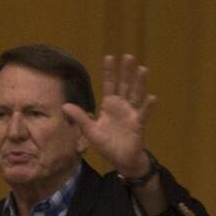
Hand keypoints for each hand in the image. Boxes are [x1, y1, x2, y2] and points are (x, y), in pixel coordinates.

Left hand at [61, 53, 156, 176]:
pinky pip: (143, 113)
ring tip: (142, 69)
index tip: (109, 57)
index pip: (109, 84)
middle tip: (128, 56)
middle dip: (126, 72)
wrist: (121, 159)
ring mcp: (131, 113)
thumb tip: (64, 105)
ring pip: (135, 95)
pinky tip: (151, 97)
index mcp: (109, 105)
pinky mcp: (138, 123)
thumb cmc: (107, 145)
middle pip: (124, 85)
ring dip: (139, 83)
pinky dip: (147, 106)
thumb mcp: (90, 131)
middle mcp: (121, 105)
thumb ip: (80, 118)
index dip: (109, 72)